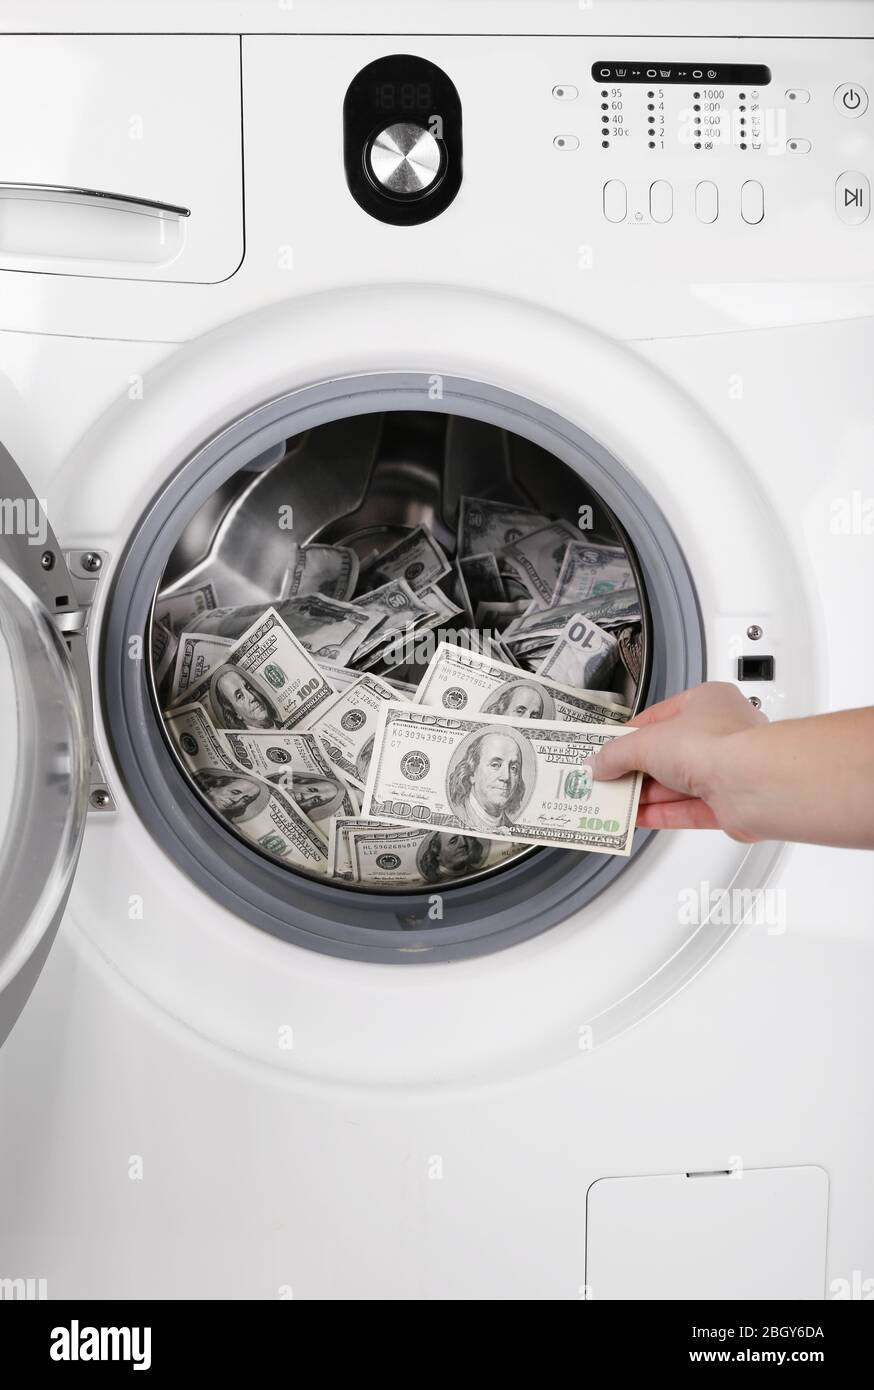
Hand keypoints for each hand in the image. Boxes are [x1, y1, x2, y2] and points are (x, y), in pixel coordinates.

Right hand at [590, 682, 767, 839]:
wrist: (754, 783)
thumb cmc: (716, 743)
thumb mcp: (647, 742)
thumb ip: (617, 754)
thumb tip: (598, 763)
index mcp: (706, 702)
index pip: (659, 717)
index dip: (630, 735)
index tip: (608, 749)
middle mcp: (720, 733)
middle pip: (667, 753)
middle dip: (636, 770)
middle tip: (607, 779)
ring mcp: (726, 769)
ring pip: (677, 784)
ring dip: (645, 795)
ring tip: (614, 802)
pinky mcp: (728, 804)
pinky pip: (688, 809)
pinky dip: (661, 814)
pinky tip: (637, 818)